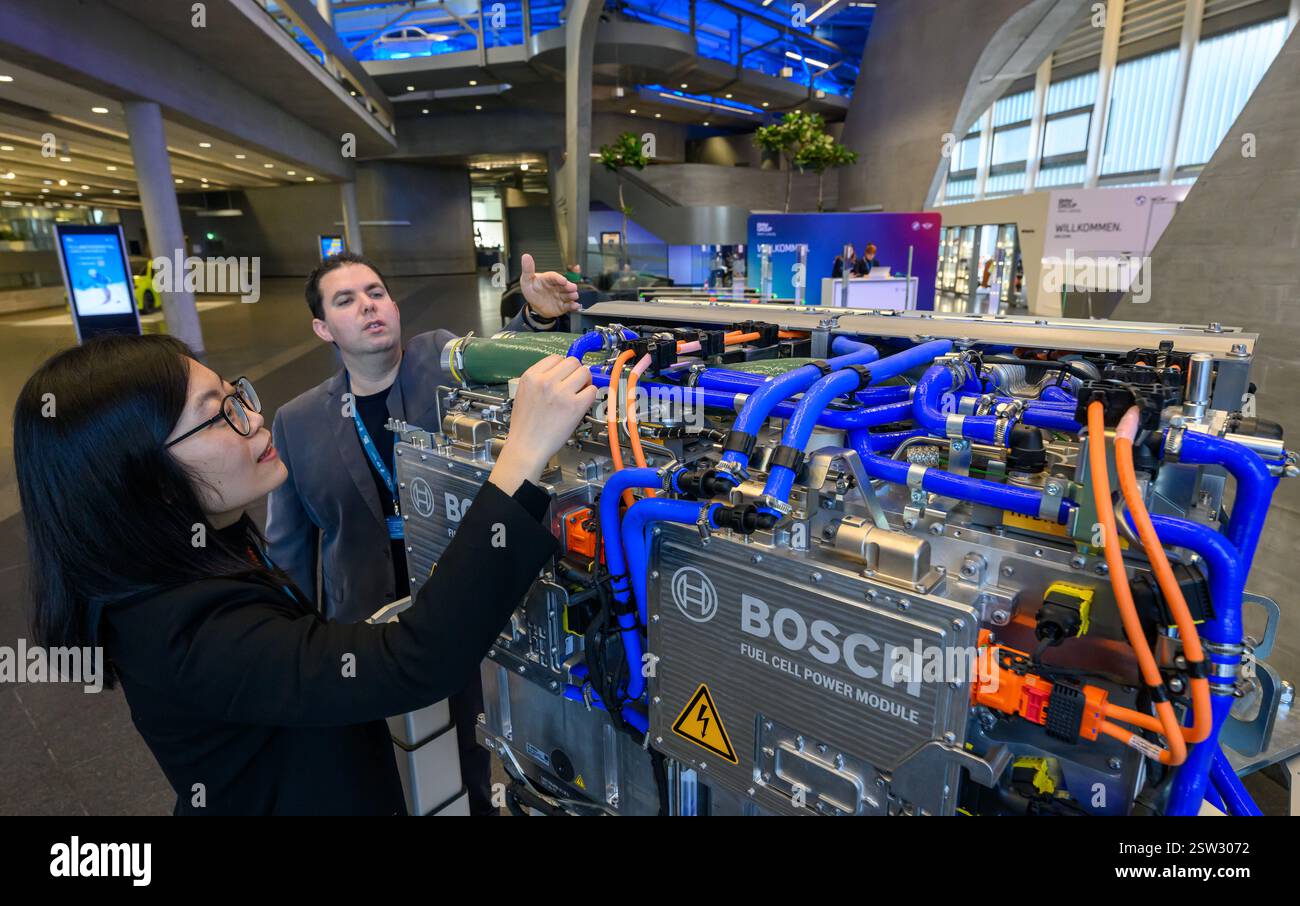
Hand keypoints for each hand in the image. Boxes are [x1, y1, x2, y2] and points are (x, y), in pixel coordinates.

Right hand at [489, 355, 595, 494]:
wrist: (527, 447)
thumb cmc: (525, 426)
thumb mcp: (523, 394)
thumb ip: (540, 380)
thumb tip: (560, 373)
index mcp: (531, 376)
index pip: (556, 358)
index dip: (563, 367)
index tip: (566, 374)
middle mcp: (546, 381)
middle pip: (572, 362)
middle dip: (576, 371)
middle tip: (575, 383)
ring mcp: (561, 393)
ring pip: (584, 372)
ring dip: (585, 381)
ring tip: (579, 392)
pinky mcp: (575, 406)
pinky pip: (592, 390)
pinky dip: (591, 395)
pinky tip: (583, 402)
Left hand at [520, 253, 579, 319]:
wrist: (535, 306)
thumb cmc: (532, 291)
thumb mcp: (526, 280)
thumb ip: (527, 269)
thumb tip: (526, 256)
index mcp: (548, 279)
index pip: (554, 277)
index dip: (558, 278)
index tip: (563, 280)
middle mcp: (556, 286)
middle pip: (564, 285)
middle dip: (569, 286)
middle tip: (573, 287)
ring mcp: (560, 296)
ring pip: (568, 295)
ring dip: (572, 295)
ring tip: (574, 296)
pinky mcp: (562, 306)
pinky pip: (568, 306)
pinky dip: (573, 306)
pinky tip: (575, 306)